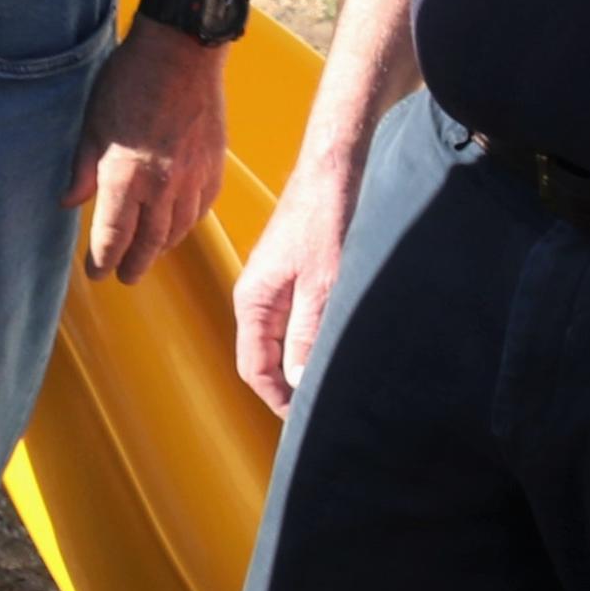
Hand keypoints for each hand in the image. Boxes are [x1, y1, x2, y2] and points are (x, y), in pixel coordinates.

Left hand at [66, 25, 230, 285]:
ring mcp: (193, 178)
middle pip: (148, 243)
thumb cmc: (130, 80)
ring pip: (178, 229)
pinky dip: (188, 223)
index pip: (113, 237)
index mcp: (125, 177)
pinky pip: (201, 209)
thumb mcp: (92, 123)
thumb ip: (82, 169)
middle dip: (134, 264)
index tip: (97, 273)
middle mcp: (162, 186)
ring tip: (149, 254)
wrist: (182, 52)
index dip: (104, 260)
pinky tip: (179, 224)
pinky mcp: (214, 166)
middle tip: (124, 276)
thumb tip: (68, 202)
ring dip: (161, 247)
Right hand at [229, 141, 362, 416]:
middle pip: (265, 356)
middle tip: (322, 408)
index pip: (253, 366)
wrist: (333, 170)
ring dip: (303, 363)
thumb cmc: (324, 219)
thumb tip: (300, 382)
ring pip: (284, 339)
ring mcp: (277, 286)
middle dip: (288, 386)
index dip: (276, 398)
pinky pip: (298, 321)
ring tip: (332, 382)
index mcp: (253, 300)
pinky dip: (313, 340)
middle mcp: (258, 296)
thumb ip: (308, 334)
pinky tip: (336, 347)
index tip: (303, 420)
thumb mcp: (322, 285)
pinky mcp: (296, 276)